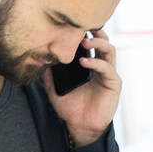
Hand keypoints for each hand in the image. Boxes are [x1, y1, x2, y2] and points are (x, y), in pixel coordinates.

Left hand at [42, 28, 118, 148]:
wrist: (79, 126)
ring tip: (83, 42)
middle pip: (104, 40)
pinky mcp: (113, 84)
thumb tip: (39, 60)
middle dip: (95, 31)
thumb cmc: (70, 108)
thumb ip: (49, 75)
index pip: (91, 42)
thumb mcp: (54, 88)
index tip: (73, 25)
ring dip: (98, 43)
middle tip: (82, 26)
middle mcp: (102, 66)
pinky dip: (96, 62)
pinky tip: (84, 62)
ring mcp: (108, 74)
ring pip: (110, 50)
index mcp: (90, 65)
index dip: (85, 32)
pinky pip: (108, 68)